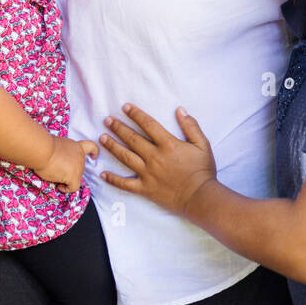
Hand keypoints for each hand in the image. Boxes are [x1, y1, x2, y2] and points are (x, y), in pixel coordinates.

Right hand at [38, 136, 95, 193]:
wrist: (42, 150)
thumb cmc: (44, 146)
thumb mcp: (57, 146)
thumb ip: (62, 152)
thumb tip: (58, 161)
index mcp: (76, 146)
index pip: (90, 147)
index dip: (94, 152)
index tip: (94, 156)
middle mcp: (80, 156)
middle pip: (79, 167)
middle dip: (71, 171)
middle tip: (58, 170)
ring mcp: (78, 167)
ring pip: (75, 178)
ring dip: (66, 179)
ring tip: (54, 176)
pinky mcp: (74, 177)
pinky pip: (73, 188)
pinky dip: (66, 189)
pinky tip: (58, 185)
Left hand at [99, 104, 216, 216]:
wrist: (200, 197)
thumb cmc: (203, 171)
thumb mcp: (202, 144)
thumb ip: (191, 126)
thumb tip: (180, 110)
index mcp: (168, 144)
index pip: (148, 124)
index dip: (135, 114)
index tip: (125, 107)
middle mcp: (154, 157)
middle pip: (132, 138)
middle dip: (118, 127)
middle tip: (107, 120)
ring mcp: (147, 173)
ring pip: (125, 157)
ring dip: (112, 146)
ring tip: (102, 138)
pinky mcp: (145, 189)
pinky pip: (125, 184)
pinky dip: (113, 179)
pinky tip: (103, 174)